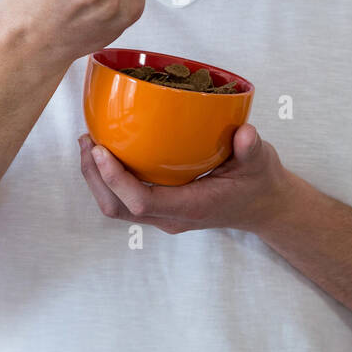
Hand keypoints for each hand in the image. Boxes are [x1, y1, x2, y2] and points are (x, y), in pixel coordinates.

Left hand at [78, 124, 293, 233]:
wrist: (264, 207)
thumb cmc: (259, 182)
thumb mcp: (261, 161)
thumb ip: (251, 149)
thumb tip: (245, 134)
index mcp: (192, 207)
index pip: (142, 202)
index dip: (117, 179)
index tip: (101, 150)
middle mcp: (172, 217)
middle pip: (118, 208)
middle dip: (95, 177)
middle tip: (88, 141)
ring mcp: (164, 215)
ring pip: (116, 207)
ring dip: (96, 179)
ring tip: (89, 143)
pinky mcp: (160, 207)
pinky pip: (124, 199)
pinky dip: (108, 178)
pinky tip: (106, 151)